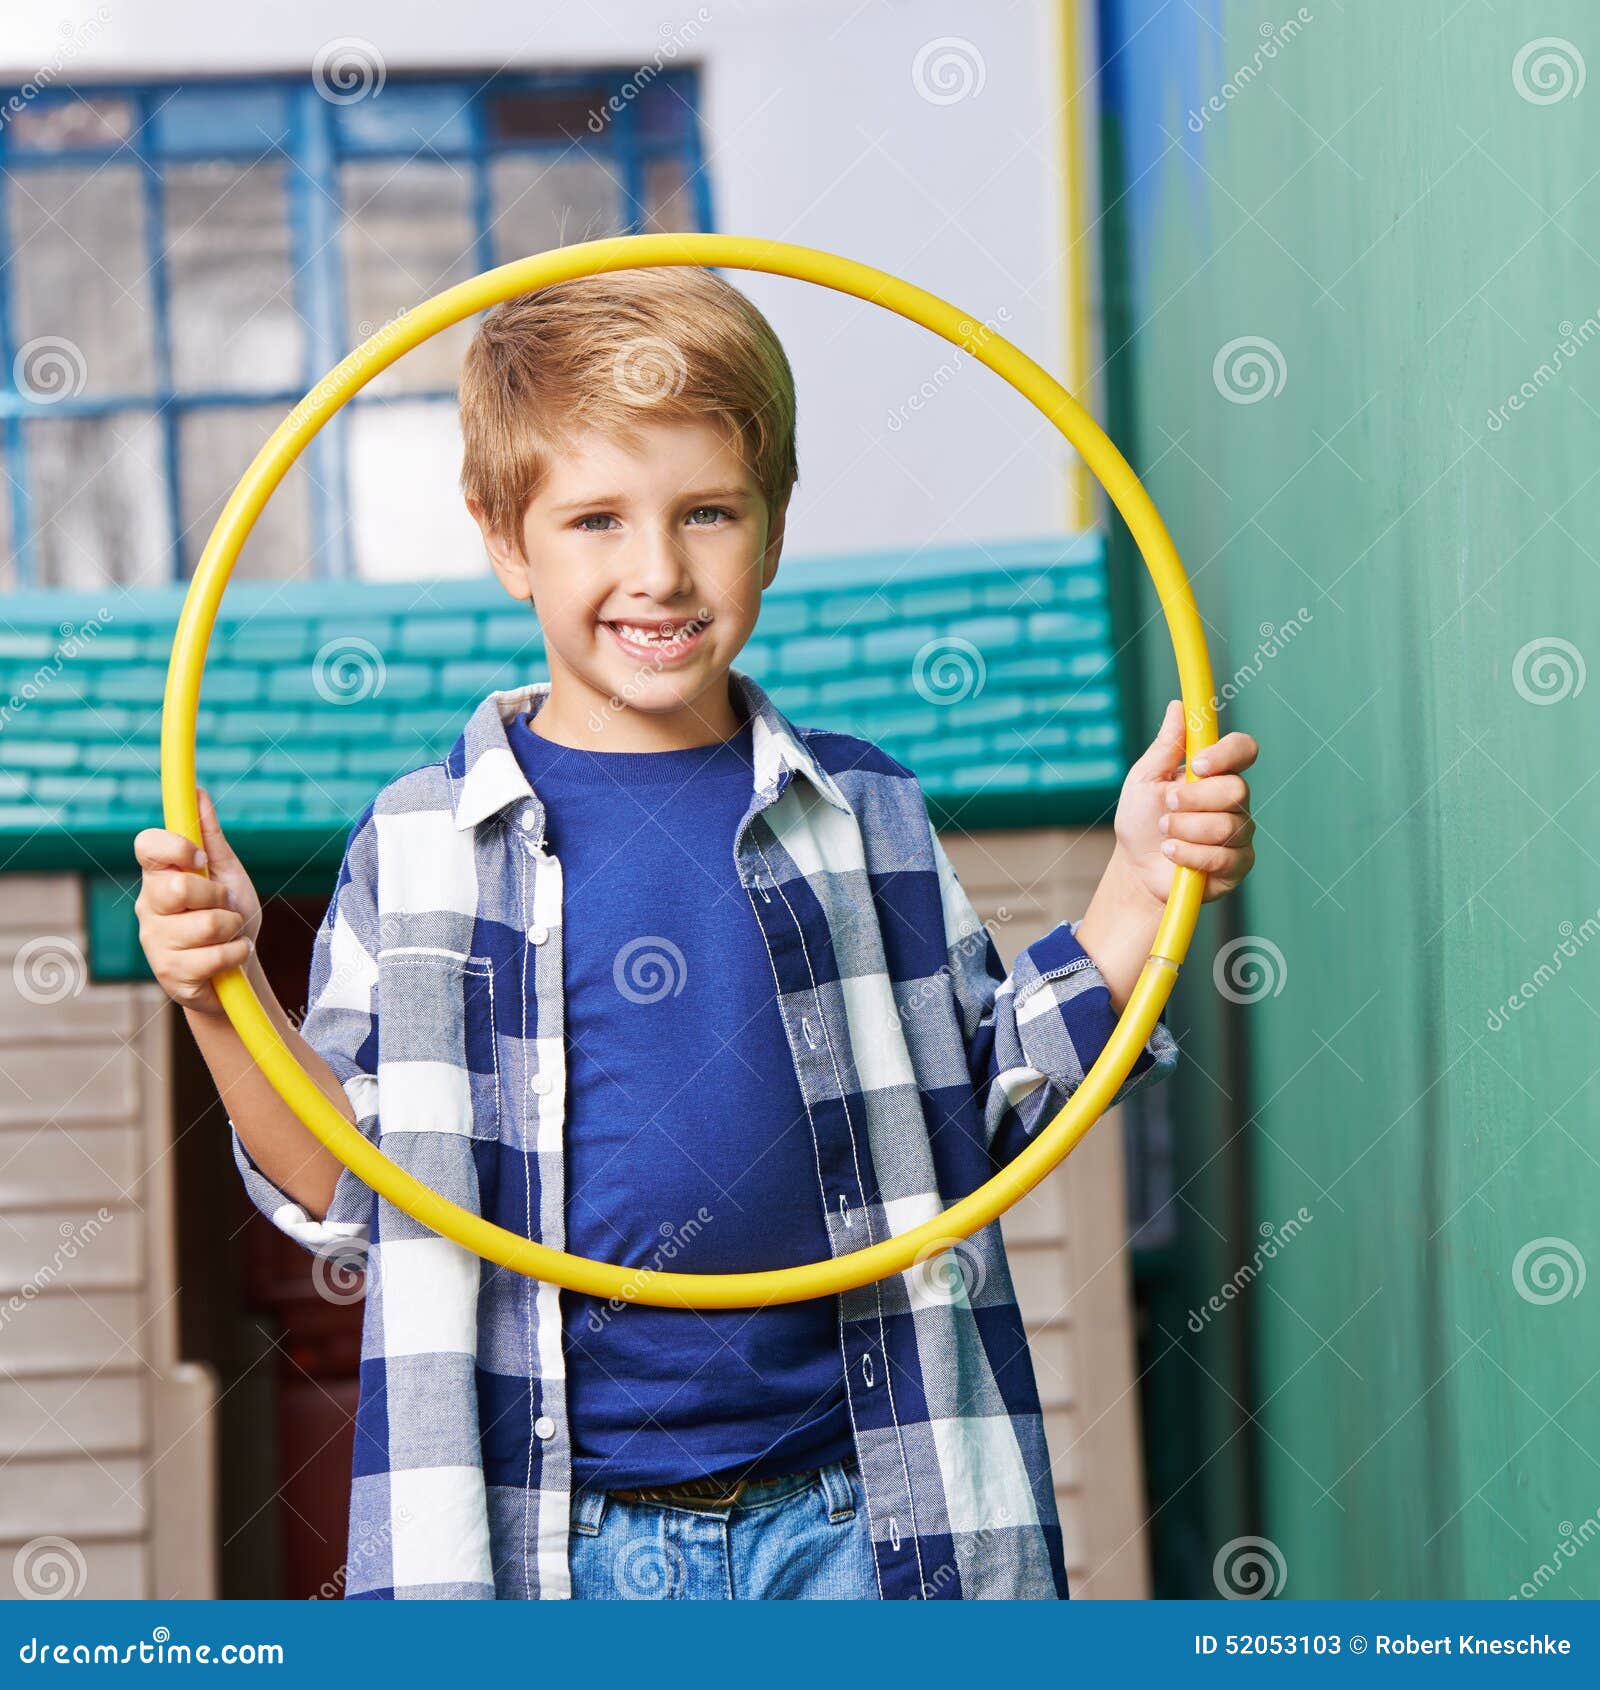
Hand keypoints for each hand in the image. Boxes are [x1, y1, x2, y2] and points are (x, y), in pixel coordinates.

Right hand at [133, 786, 261, 1015]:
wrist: (236, 972)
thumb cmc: (228, 916)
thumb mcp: (227, 874)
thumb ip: (211, 837)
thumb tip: (199, 793)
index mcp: (160, 875)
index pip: (146, 845)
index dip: (175, 846)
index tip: (200, 857)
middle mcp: (149, 906)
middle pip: (179, 888)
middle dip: (218, 897)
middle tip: (224, 906)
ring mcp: (155, 942)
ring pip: (205, 924)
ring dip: (233, 928)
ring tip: (228, 934)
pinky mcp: (170, 974)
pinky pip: (215, 956)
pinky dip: (237, 952)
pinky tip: (231, 955)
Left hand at [1113, 699, 1257, 905]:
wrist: (1135, 868)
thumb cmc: (1141, 821)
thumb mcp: (1144, 779)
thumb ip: (1166, 746)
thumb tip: (1178, 706)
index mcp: (1214, 773)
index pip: (1243, 749)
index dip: (1227, 753)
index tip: (1197, 764)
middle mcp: (1234, 800)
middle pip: (1236, 790)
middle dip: (1192, 800)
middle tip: (1167, 807)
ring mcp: (1240, 833)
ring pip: (1227, 826)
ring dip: (1184, 830)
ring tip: (1165, 835)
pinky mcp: (1238, 864)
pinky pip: (1223, 857)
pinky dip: (1189, 855)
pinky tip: (1172, 854)